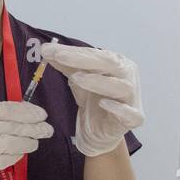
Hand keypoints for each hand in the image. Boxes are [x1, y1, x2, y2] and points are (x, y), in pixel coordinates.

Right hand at [0, 100, 52, 179]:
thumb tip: (18, 114)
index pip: (7, 109)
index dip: (27, 112)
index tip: (41, 114)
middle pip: (12, 127)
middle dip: (33, 128)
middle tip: (47, 129)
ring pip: (10, 144)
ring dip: (27, 143)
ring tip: (36, 142)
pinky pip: (2, 160)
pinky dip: (14, 156)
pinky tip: (20, 153)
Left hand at [38, 42, 143, 156]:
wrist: (98, 130)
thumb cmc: (91, 99)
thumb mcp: (76, 78)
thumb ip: (64, 63)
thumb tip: (45, 48)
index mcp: (117, 62)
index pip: (95, 54)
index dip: (73, 51)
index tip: (49, 50)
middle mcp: (128, 76)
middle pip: (110, 64)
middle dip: (84, 60)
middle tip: (60, 56)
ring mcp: (132, 97)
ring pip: (121, 87)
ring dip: (98, 82)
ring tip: (76, 78)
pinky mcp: (134, 118)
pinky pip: (129, 113)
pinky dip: (118, 108)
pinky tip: (103, 103)